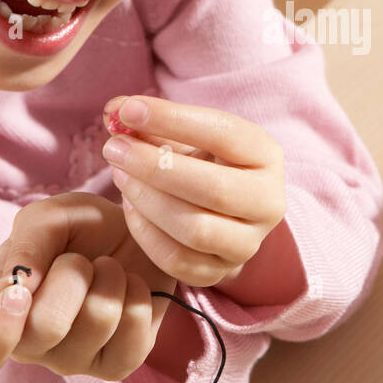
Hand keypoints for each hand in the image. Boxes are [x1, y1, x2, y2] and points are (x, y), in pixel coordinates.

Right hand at [0, 191, 175, 380]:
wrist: (132, 233)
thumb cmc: (79, 230)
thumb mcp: (47, 217)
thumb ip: (27, 241)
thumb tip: (20, 282)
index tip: (20, 292)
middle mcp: (32, 349)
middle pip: (46, 328)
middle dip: (71, 273)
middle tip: (77, 258)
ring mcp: (76, 362)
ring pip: (98, 320)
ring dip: (109, 276)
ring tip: (105, 268)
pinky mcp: (119, 364)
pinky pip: (135, 331)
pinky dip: (136, 291)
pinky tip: (128, 286)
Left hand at [101, 95, 286, 287]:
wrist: (223, 213)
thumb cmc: (202, 163)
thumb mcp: (186, 136)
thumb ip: (151, 120)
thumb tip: (114, 110)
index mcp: (266, 156)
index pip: (225, 133)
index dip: (174, 120)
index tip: (130, 110)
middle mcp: (268, 202)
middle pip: (214, 189)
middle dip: (155, 167)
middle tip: (115, 149)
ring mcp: (248, 243)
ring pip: (196, 230)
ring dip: (148, 200)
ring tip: (120, 176)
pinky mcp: (220, 272)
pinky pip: (177, 260)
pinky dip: (145, 232)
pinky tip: (130, 207)